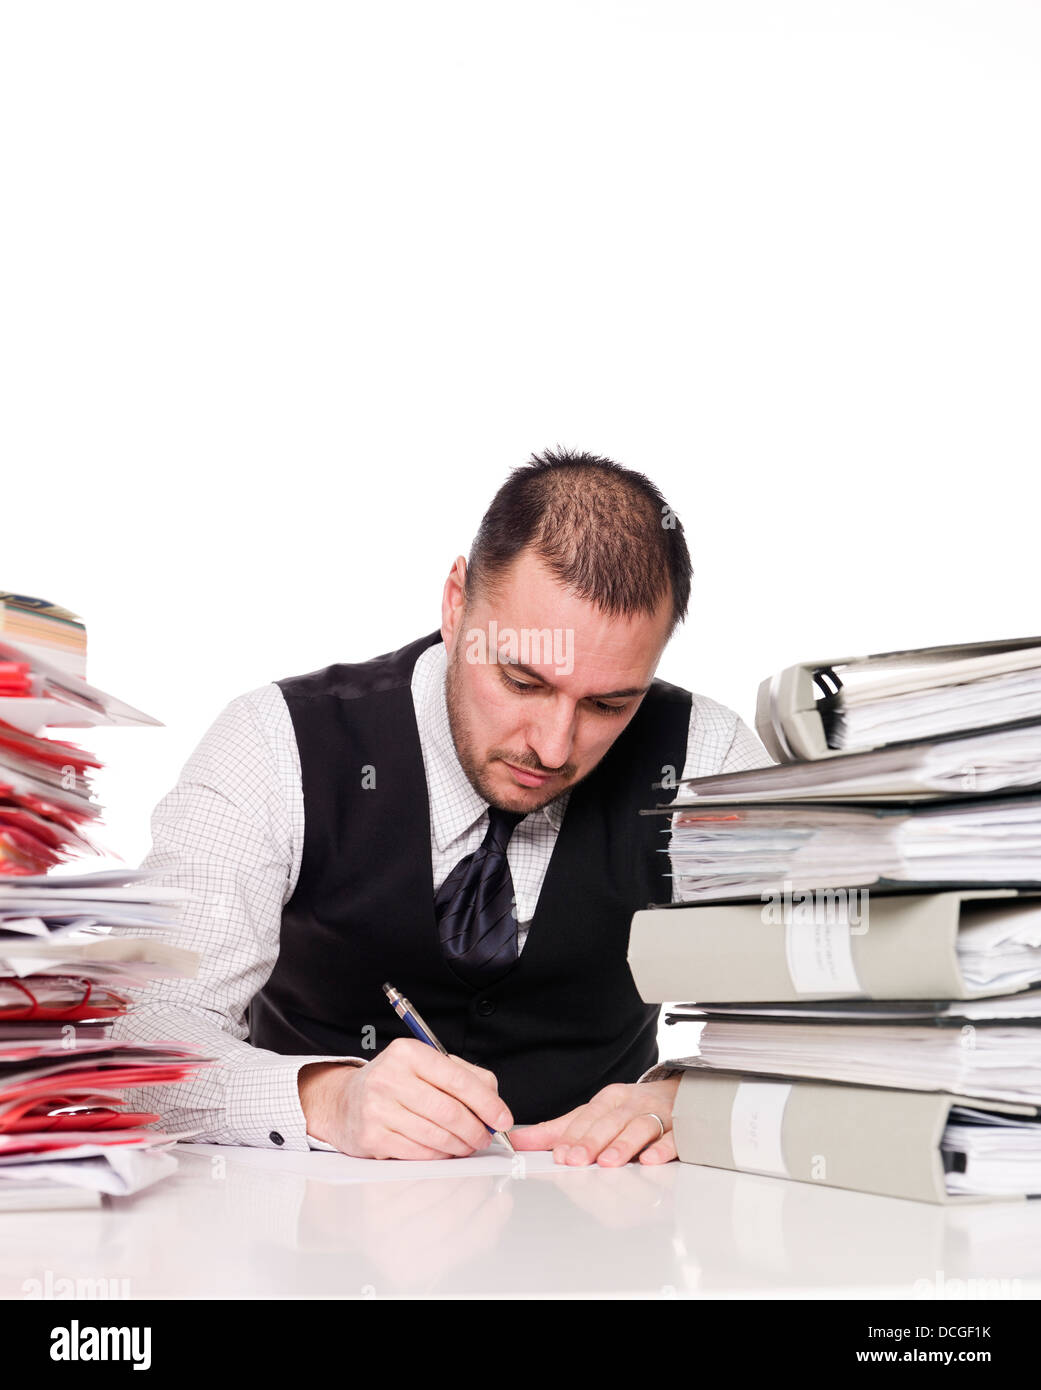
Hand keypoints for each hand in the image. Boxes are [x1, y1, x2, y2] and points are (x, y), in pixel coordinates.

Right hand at [298, 1039, 512, 1159]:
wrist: (344, 1101)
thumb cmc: (395, 1083)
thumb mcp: (426, 1066)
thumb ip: (464, 1076)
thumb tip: (494, 1102)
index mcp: (408, 1052)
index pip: (458, 1079)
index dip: (487, 1103)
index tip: (503, 1119)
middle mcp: (389, 1077)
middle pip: (449, 1111)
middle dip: (475, 1130)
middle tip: (485, 1138)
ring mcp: (377, 1108)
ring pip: (436, 1135)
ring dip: (460, 1146)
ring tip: (467, 1145)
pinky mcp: (371, 1137)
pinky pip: (418, 1152)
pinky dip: (439, 1156)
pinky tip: (444, 1151)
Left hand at [509, 1077, 680, 1166]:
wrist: (678, 1094)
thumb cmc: (629, 1109)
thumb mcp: (593, 1115)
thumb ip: (556, 1131)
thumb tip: (516, 1141)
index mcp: (609, 1100)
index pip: (588, 1117)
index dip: (573, 1135)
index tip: (559, 1153)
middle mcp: (632, 1105)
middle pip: (611, 1122)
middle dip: (592, 1141)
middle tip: (576, 1160)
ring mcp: (657, 1115)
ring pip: (640, 1127)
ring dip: (623, 1144)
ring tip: (608, 1162)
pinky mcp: (680, 1129)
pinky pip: (673, 1138)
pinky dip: (662, 1148)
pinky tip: (650, 1159)